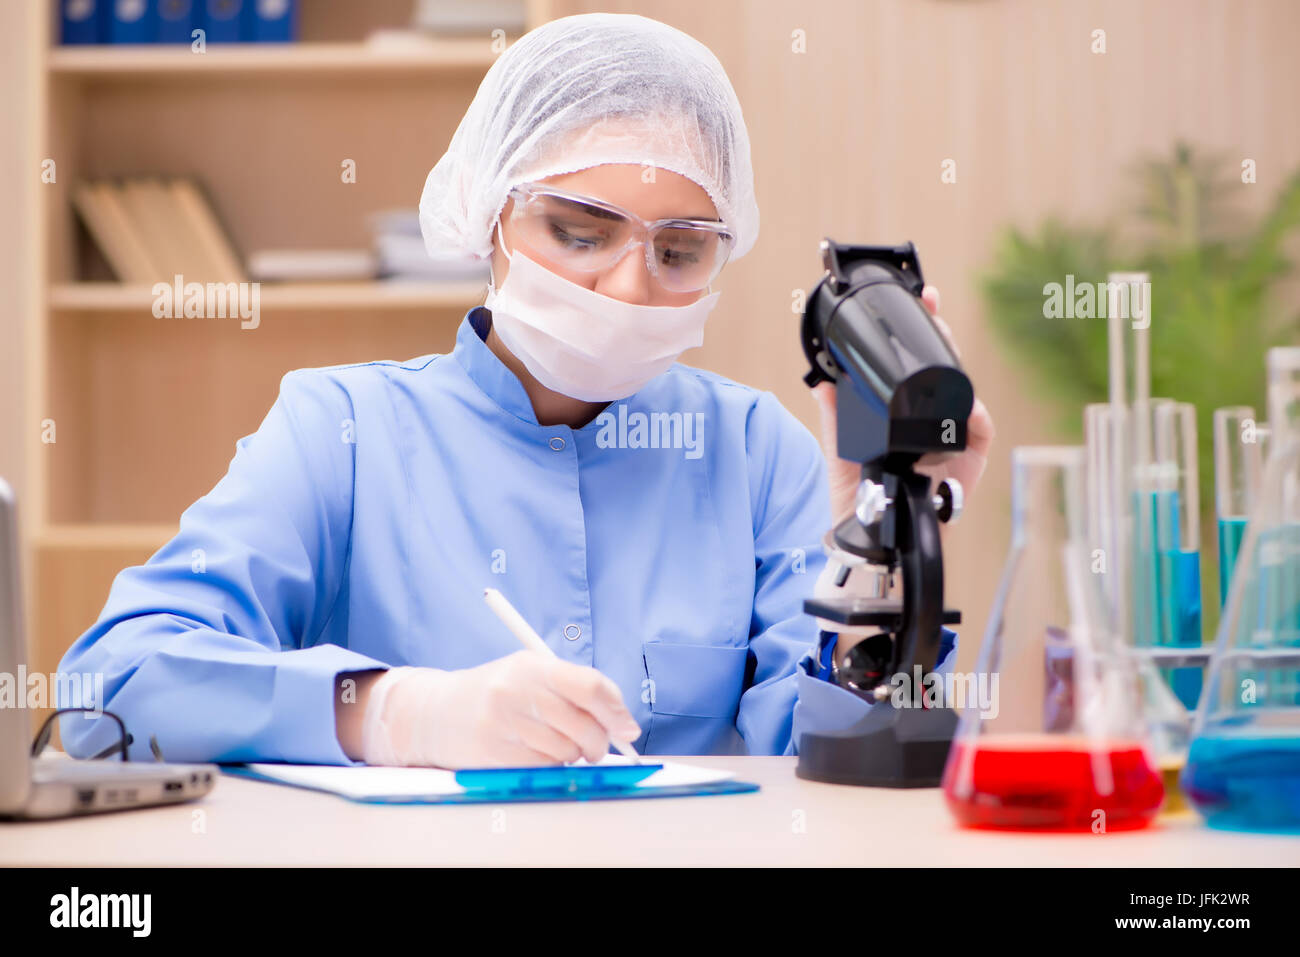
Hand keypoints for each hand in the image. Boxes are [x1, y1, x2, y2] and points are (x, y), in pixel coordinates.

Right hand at [359, 652, 642, 767]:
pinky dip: (550, 766)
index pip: (589, 686)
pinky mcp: (493, 753)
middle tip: (597, 746)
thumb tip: (623, 723)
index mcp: (532, 665)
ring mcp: (503, 724)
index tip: (629, 729)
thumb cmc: (497, 692)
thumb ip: (575, 689)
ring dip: (572, 754)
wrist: (435, 712)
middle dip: (600, 741)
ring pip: (566, 751)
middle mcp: (516, 691)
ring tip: (554, 743)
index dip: (616, 710)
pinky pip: (544, 768)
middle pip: (583, 724)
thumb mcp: (531, 673)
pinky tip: (535, 753)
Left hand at [812, 284, 995, 522]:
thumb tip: (822, 379)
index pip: (918, 366)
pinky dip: (973, 413)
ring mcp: (952, 440)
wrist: (870, 536)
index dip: (922, 332)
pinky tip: (963, 401)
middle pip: (945, 370)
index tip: (921, 298)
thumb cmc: (859, 494)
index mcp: (906, 414)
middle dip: (941, 335)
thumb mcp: (842, 447)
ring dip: (957, 363)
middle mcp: (932, 423)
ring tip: (942, 339)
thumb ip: (836, 413)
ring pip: (965, 392)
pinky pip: (979, 429)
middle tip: (931, 308)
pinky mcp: (968, 462)